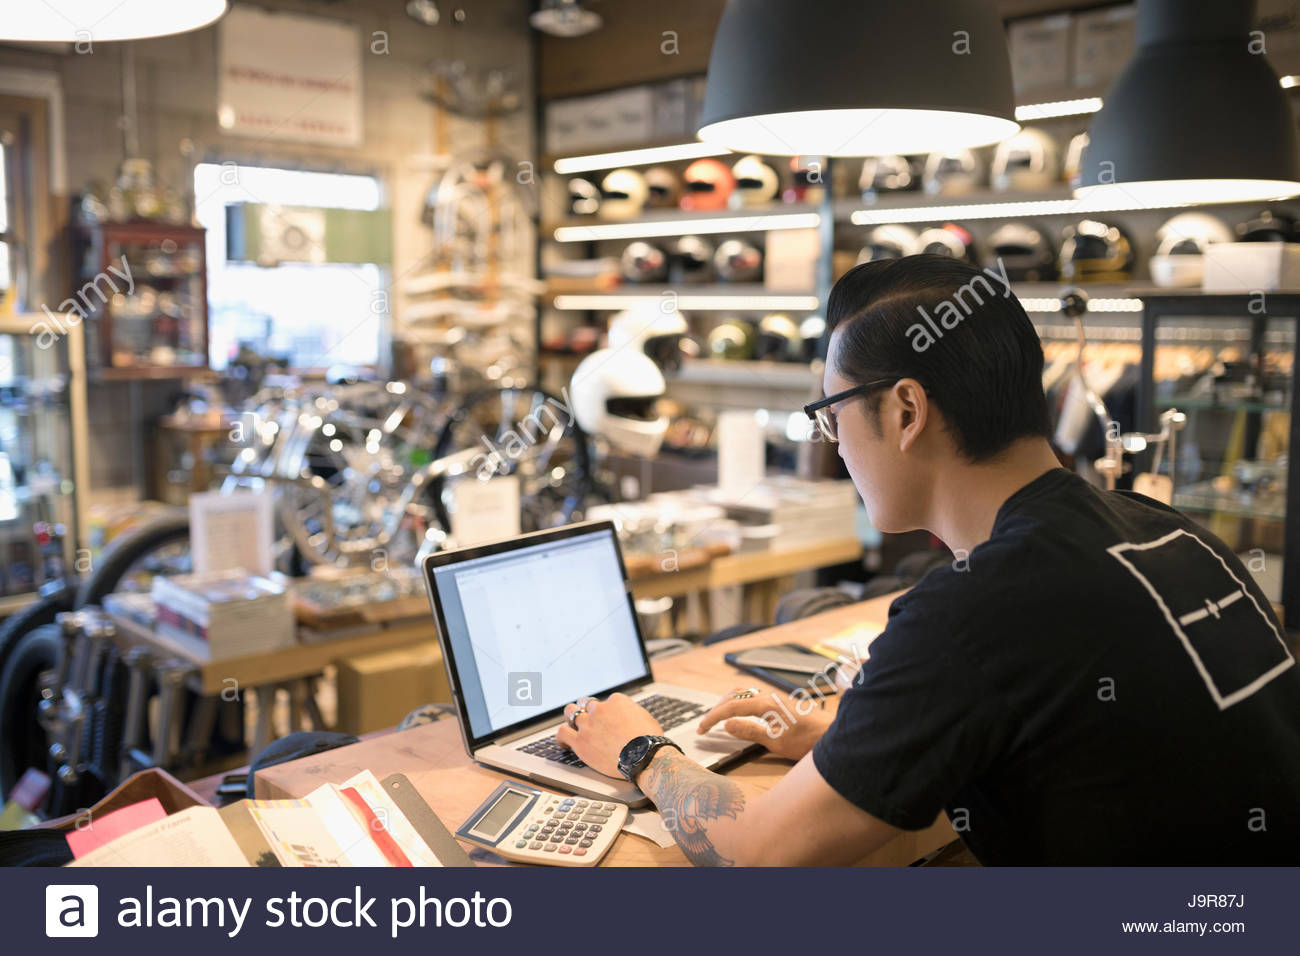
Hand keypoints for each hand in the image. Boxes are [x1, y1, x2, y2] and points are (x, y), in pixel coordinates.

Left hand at [555, 693, 663, 779]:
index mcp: (616, 701)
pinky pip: (562, 733)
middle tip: (587, 718)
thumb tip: (629, 714)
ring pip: (571, 713)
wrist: (644, 757)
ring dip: (571, 717)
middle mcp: (599, 709)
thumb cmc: (649, 741)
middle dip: (586, 710)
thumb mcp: (645, 717)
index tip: (606, 719)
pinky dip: (561, 737)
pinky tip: (563, 743)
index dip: (605, 711)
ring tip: (572, 724)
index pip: (605, 701)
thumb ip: (631, 712)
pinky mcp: (580, 741)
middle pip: (586, 704)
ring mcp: (588, 725)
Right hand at [696, 686, 834, 761]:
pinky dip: (740, 704)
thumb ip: (750, 731)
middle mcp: (769, 697)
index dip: (713, 718)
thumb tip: (727, 724)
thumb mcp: (775, 742)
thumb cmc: (807, 741)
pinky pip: (753, 698)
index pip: (731, 707)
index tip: (701, 729)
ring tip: (719, 717)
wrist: (833, 737)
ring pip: (744, 694)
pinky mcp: (781, 704)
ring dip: (728, 704)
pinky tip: (742, 715)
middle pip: (735, 696)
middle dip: (717, 708)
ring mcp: (776, 699)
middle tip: (706, 724)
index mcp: (765, 704)